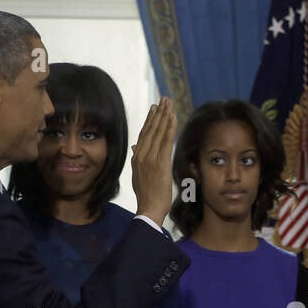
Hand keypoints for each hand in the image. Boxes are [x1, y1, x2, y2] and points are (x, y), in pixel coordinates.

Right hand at [131, 97, 176, 223]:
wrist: (148, 208)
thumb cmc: (146, 196)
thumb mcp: (137, 175)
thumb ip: (136, 159)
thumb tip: (134, 146)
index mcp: (137, 157)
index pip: (144, 134)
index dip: (150, 119)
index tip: (155, 107)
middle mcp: (141, 155)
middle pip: (151, 129)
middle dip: (158, 112)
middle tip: (164, 99)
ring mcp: (150, 158)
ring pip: (158, 132)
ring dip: (164, 116)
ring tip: (169, 103)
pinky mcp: (160, 163)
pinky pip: (165, 141)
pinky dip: (169, 128)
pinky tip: (173, 118)